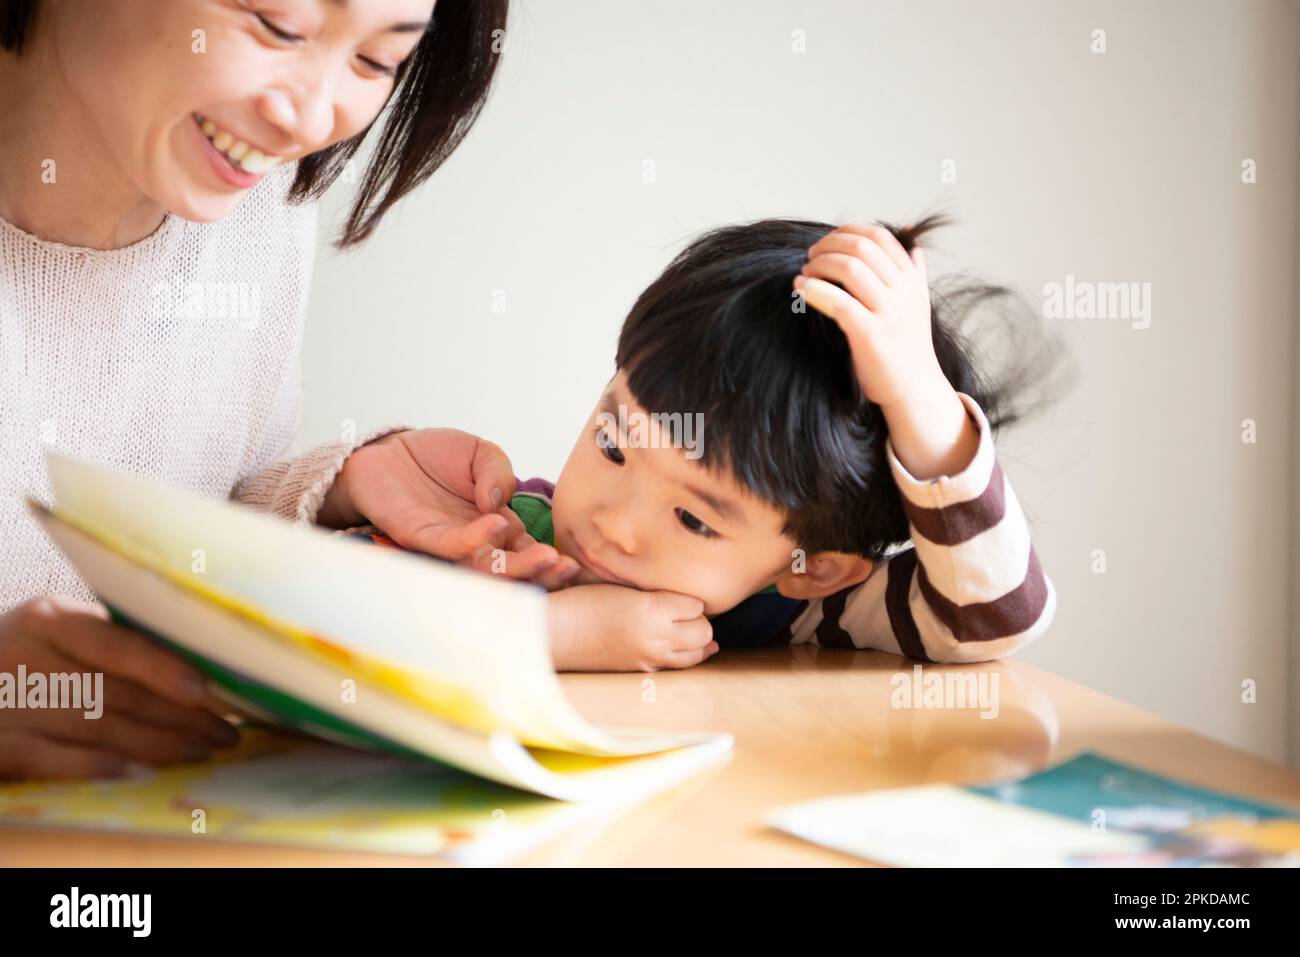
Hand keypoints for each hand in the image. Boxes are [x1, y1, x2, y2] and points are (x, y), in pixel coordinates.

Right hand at [0, 597, 239, 780]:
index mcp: (51, 619)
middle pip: (117, 692)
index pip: (119, 646)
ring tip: (199, 753)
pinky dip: (88, 767)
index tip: (207, 691)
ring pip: (95, 727)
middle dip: (180, 717)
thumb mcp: (58, 634)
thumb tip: (196, 671)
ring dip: (154, 746)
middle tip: (224, 732)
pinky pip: (46, 758)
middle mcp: (26, 656)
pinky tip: (126, 772)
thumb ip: (110, 644)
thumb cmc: (26, 657)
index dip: (165, 670)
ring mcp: (6, 702)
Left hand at [320, 428, 579, 589]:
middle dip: (539, 572)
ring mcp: (449, 542)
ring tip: (545, 558)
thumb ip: (498, 473)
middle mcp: (475, 541)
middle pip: (511, 566)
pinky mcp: (420, 536)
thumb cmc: (435, 457)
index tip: (572, 563)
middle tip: (564, 568)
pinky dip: (475, 537)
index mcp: (497, 525)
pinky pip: (450, 543)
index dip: (549, 560)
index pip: (527, 549)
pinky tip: (496, 523)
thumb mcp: (481, 454)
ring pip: (484, 566)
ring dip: (515, 566)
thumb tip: (498, 501)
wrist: (388, 451)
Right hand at [547, 584, 717, 671]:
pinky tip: (680, 647)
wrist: (558, 632)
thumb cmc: (584, 600)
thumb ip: (653, 590)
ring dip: (695, 640)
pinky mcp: (642, 671)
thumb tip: (684, 599)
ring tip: (686, 629)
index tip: (676, 595)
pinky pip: (678, 666)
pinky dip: (684, 655)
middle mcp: (657, 636)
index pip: (696, 605)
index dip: (689, 599)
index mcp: (653, 608)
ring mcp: (651, 657)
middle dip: (698, 619)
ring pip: (697, 652)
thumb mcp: (621, 585)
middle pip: (703, 630)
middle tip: (683, 612)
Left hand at [793, 223, 948, 409]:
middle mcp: (904, 290)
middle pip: (862, 247)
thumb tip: (910, 233)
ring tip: (805, 273)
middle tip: (810, 257)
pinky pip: (839, 301)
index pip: (879, 236)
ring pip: (850, 268)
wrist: (914, 388)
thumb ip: (912, 268)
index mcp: (912, 278)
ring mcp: (889, 312)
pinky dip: (815, 290)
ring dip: (820, 265)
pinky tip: (801, 289)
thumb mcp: (917, 300)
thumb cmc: (906, 343)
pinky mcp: (871, 334)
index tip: (828, 242)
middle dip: (829, 245)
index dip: (848, 231)